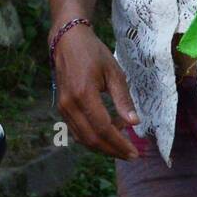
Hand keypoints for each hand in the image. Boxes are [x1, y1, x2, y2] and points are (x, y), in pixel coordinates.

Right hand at [53, 24, 140, 161]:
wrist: (68, 41)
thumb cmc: (94, 53)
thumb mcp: (114, 72)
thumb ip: (123, 99)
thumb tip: (135, 123)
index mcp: (84, 94)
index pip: (103, 128)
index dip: (119, 143)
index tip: (134, 152)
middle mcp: (69, 105)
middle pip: (91, 139)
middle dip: (112, 150)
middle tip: (131, 155)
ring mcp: (63, 108)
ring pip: (82, 138)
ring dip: (103, 146)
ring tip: (122, 146)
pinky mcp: (62, 108)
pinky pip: (77, 130)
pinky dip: (93, 137)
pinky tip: (108, 134)